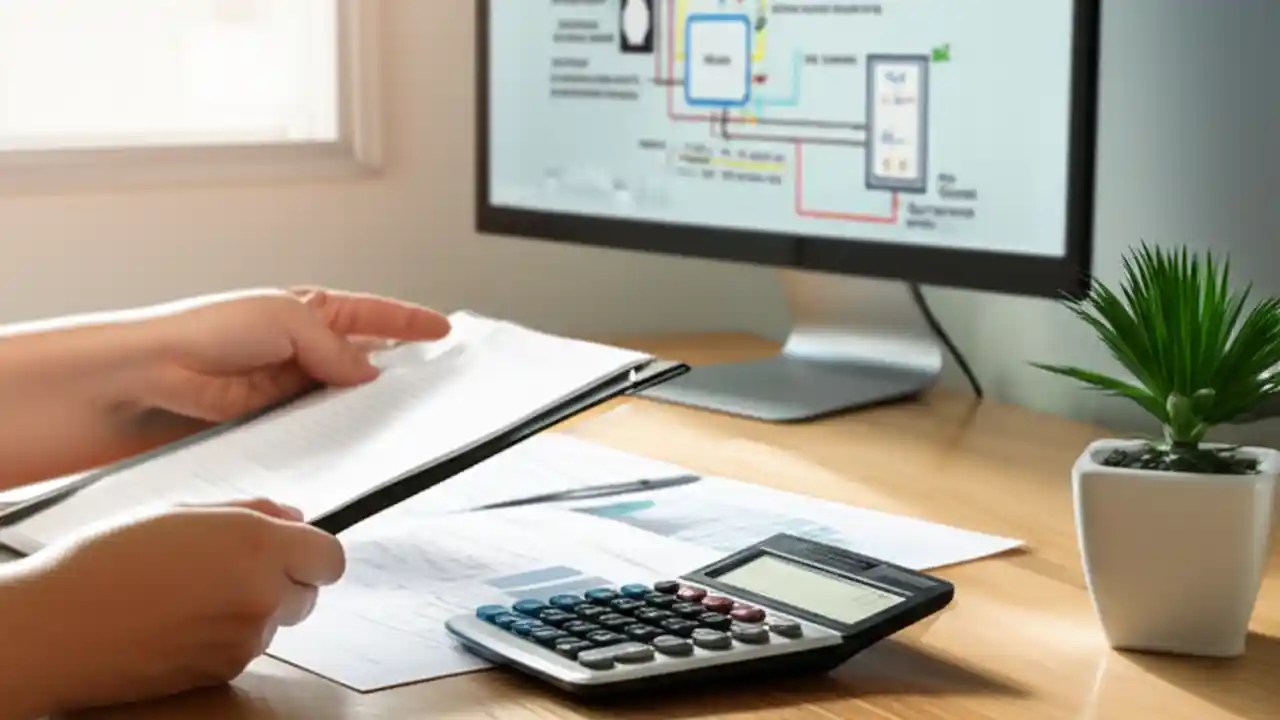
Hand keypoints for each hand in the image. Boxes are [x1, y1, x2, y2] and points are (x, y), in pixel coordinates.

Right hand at [8, 498, 343, 714]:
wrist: (56, 627)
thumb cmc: (108, 560)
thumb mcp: (182, 513)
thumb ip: (251, 512)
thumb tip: (296, 517)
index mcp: (256, 545)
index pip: (330, 557)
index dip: (312, 553)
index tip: (294, 551)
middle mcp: (261, 594)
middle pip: (308, 593)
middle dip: (282, 581)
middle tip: (229, 569)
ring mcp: (245, 639)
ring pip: (274, 622)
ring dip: (250, 610)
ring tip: (189, 595)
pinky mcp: (224, 672)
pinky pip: (245, 648)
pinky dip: (225, 637)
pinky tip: (179, 623)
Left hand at [139, 287, 450, 422]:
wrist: (152, 377)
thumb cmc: (205, 331)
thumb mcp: (286, 319)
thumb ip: (334, 345)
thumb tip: (368, 372)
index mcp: (310, 312)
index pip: (373, 315)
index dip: (410, 323)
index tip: (444, 331)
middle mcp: (305, 349)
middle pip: (367, 360)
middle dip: (399, 370)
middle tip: (434, 385)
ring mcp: (294, 388)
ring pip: (347, 399)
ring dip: (368, 407)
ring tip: (401, 417)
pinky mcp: (279, 423)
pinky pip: (321, 428)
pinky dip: (339, 432)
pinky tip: (355, 440)